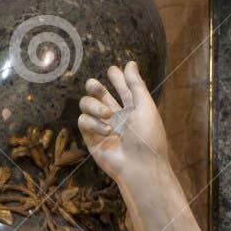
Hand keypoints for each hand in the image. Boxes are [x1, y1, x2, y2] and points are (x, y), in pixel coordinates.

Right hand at [79, 62, 168, 186]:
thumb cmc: (148, 139)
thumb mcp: (145, 107)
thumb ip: (136, 84)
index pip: (119, 86)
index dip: (115, 76)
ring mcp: (102, 127)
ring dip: (95, 105)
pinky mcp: (92, 139)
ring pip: (86, 103)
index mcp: (132, 108)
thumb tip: (130, 62)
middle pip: (97, 91)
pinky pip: (82, 121)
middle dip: (94, 86)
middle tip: (97, 88)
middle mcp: (116, 116)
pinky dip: (93, 123)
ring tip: (108, 116)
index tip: (113, 72)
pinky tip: (107, 132)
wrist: (142, 168)